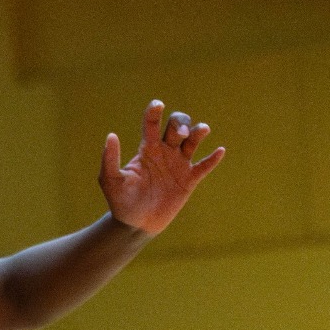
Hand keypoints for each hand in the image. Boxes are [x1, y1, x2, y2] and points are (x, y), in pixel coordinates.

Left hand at [99, 100, 225, 236]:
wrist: (135, 224)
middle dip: (181, 123)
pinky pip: (204, 166)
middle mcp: (165, 152)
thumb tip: (111, 136)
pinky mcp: (189, 180)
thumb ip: (110, 159)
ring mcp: (178, 164)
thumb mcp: (111, 180)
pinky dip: (213, 158)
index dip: (155, 111)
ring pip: (193, 140)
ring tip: (202, 131)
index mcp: (147, 149)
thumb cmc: (121, 201)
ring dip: (198, 132)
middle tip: (179, 134)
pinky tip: (219, 151)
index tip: (158, 105)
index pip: (152, 124)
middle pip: (177, 125)